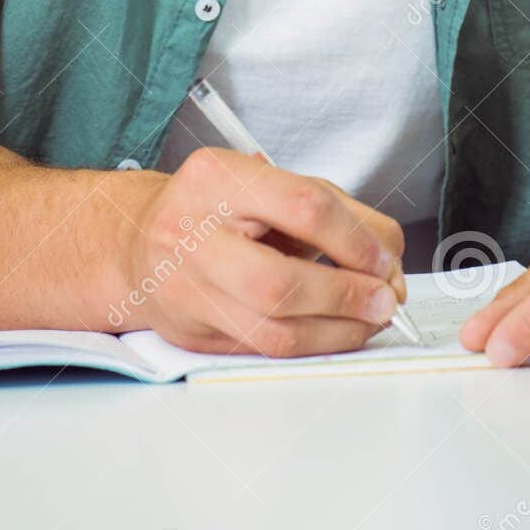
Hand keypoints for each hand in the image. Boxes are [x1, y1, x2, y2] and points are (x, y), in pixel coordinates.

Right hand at [128, 147, 405, 356]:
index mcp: (216, 179)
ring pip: (274, 330)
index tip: (385, 260)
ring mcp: (184, 290)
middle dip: (347, 297)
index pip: (304, 207)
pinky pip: (264, 351)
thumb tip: (388, 259)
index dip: (357, 240)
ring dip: (338, 331)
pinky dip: (313, 345)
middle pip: (281, 283)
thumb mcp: (273, 186)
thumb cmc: (218, 208)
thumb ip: (337, 212)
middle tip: (385, 300)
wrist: (140, 240)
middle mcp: (190, 234)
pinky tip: (337, 331)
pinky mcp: (190, 334)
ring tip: (369, 319)